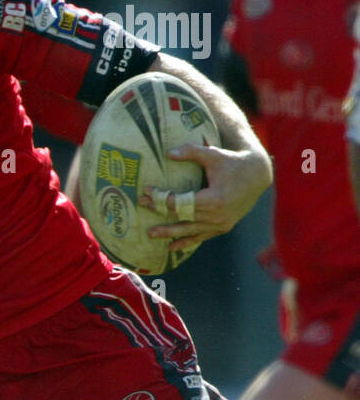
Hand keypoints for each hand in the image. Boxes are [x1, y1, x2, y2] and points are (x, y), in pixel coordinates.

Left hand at [140, 143, 271, 253]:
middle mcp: (218, 215)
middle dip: (160, 214)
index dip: (161, 198)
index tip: (146, 192)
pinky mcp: (223, 227)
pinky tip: (172, 247)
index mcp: (214, 199)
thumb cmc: (232, 163)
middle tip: (141, 210)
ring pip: (191, 231)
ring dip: (170, 234)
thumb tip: (167, 153)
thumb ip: (190, 152)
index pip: (180, 203)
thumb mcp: (213, 154)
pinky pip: (202, 236)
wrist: (257, 175)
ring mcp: (221, 223)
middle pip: (182, 218)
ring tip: (151, 235)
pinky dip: (188, 242)